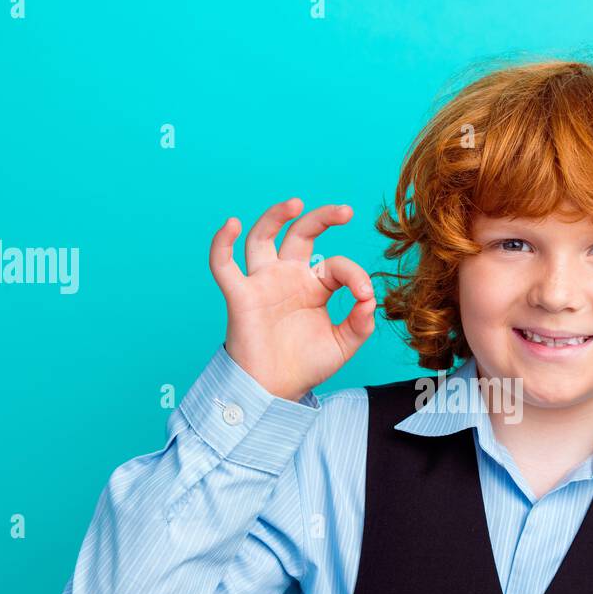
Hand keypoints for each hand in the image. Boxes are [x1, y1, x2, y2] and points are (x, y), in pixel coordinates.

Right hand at [209, 198, 376, 401]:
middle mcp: (288, 277)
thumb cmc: (305, 366)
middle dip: (322, 217)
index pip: (336, 265)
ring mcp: (263, 282)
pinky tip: (231, 224)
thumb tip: (370, 299)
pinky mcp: (240, 295)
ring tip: (296, 202)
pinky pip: (223, 265)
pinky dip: (222, 243)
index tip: (365, 295)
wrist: (274, 390)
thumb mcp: (342, 345)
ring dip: (275, 216)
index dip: (354, 276)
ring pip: (262, 237)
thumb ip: (360, 323)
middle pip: (301, 234)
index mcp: (314, 286)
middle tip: (346, 211)